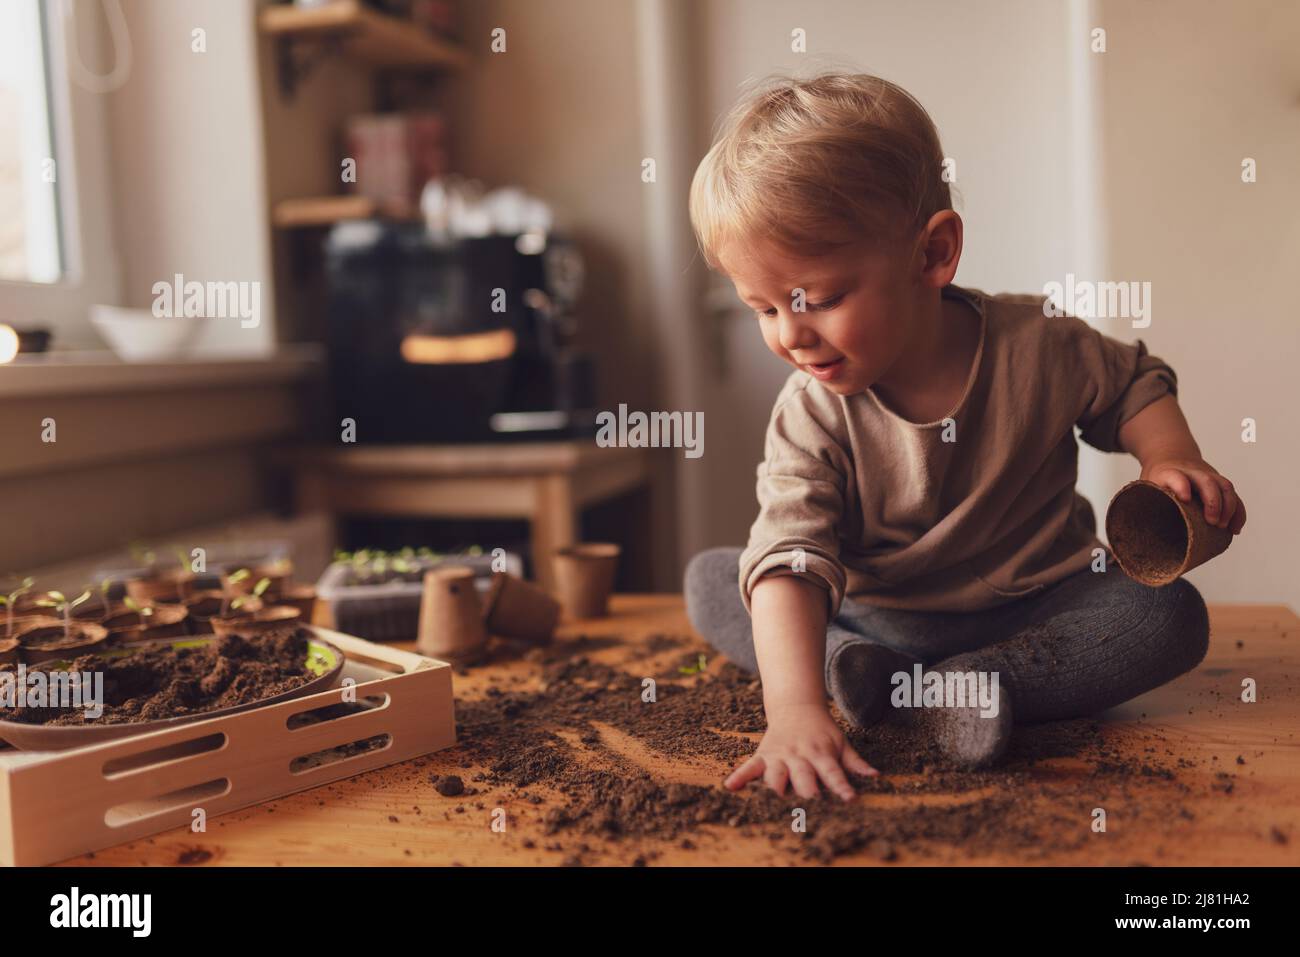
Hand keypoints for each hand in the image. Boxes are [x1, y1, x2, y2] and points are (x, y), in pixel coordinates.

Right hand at [723, 702, 876, 801]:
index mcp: (820, 753)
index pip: (833, 772)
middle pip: (802, 775)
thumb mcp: (841, 742)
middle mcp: (799, 755)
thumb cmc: (821, 730)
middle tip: (811, 803)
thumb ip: (855, 762)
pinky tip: (731, 787)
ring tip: (775, 800)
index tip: (849, 798)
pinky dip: (740, 776)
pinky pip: (750, 767)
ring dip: (775, 787)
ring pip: (775, 774)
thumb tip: (875, 776)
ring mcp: (779, 756)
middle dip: (806, 789)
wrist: (795, 706)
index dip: (841, 785)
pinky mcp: (763, 755)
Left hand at [1141, 458, 1245, 533]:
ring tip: (1224, 528)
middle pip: (1207, 481)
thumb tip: (1129, 541)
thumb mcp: (1144, 487)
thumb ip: (1142, 505)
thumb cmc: (1156, 480)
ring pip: (1225, 486)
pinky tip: (1235, 529)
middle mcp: (1192, 472)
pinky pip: (1234, 496)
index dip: (1181, 486)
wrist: (1169, 455)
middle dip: (1213, 502)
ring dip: (1229, 507)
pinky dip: (1238, 512)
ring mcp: (1209, 475)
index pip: (1176, 477)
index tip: (1185, 499)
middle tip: (1212, 522)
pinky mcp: (1220, 483)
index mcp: (1169, 472)